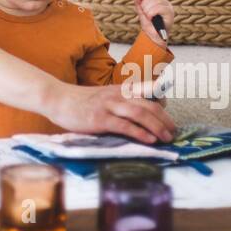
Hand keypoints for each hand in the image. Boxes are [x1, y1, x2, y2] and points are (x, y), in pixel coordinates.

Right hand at [43, 81, 176, 143]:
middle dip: (165, 120)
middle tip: (173, 133)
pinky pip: (124, 126)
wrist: (57, 99)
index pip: (149, 94)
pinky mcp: (100, 119)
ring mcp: (109, 106)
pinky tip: (149, 140)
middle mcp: (118, 95)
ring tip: (167, 138)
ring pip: (140, 114)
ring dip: (157, 127)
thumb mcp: (104, 97)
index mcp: (120, 90)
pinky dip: (140, 133)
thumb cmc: (80, 102)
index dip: (163, 107)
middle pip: (149, 106)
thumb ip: (120, 103)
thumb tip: (138, 118)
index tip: (170, 121)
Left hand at [136, 0, 173, 45]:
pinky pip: (158, 8)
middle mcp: (166, 3)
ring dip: (147, 9)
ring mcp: (169, 8)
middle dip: (145, 4)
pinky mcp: (170, 14)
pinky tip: (150, 18)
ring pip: (155, 1)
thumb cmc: (149, 26)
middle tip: (144, 13)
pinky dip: (151, 13)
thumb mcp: (141, 13)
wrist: (154, 38)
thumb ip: (139, 4)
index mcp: (160, 1)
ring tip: (147, 17)